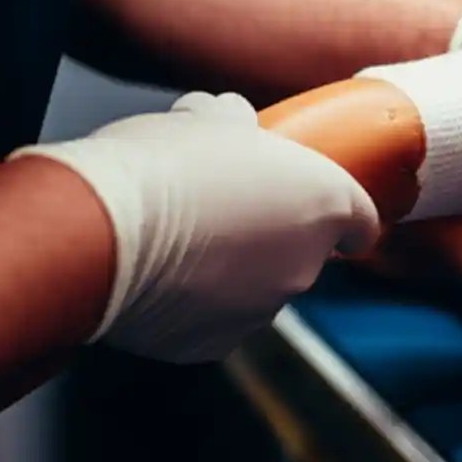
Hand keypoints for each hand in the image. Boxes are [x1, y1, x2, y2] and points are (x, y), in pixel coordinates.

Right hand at [12, 93, 377, 362]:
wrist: (101, 229)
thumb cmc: (160, 164)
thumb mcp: (207, 119)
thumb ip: (235, 122)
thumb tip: (228, 117)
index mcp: (324, 202)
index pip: (360, 220)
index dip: (345, 219)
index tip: (328, 217)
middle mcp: (305, 265)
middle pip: (300, 254)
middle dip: (269, 238)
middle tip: (219, 211)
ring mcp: (261, 311)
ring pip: (255, 291)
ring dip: (230, 273)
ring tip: (176, 242)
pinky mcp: (213, 344)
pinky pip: (211, 322)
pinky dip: (192, 306)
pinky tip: (155, 277)